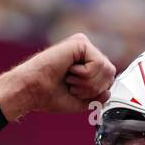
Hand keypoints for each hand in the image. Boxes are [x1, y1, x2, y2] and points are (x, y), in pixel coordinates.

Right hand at [0, 33, 114, 121]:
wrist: (34, 90)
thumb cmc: (51, 96)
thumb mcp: (81, 102)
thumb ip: (98, 96)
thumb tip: (109, 90)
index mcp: (87, 64)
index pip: (108, 80)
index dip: (96, 93)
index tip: (75, 93)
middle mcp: (87, 52)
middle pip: (110, 74)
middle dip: (93, 88)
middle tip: (72, 87)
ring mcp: (84, 45)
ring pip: (107, 69)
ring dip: (88, 83)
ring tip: (70, 80)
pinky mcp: (81, 42)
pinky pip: (98, 63)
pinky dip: (85, 75)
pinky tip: (70, 71)